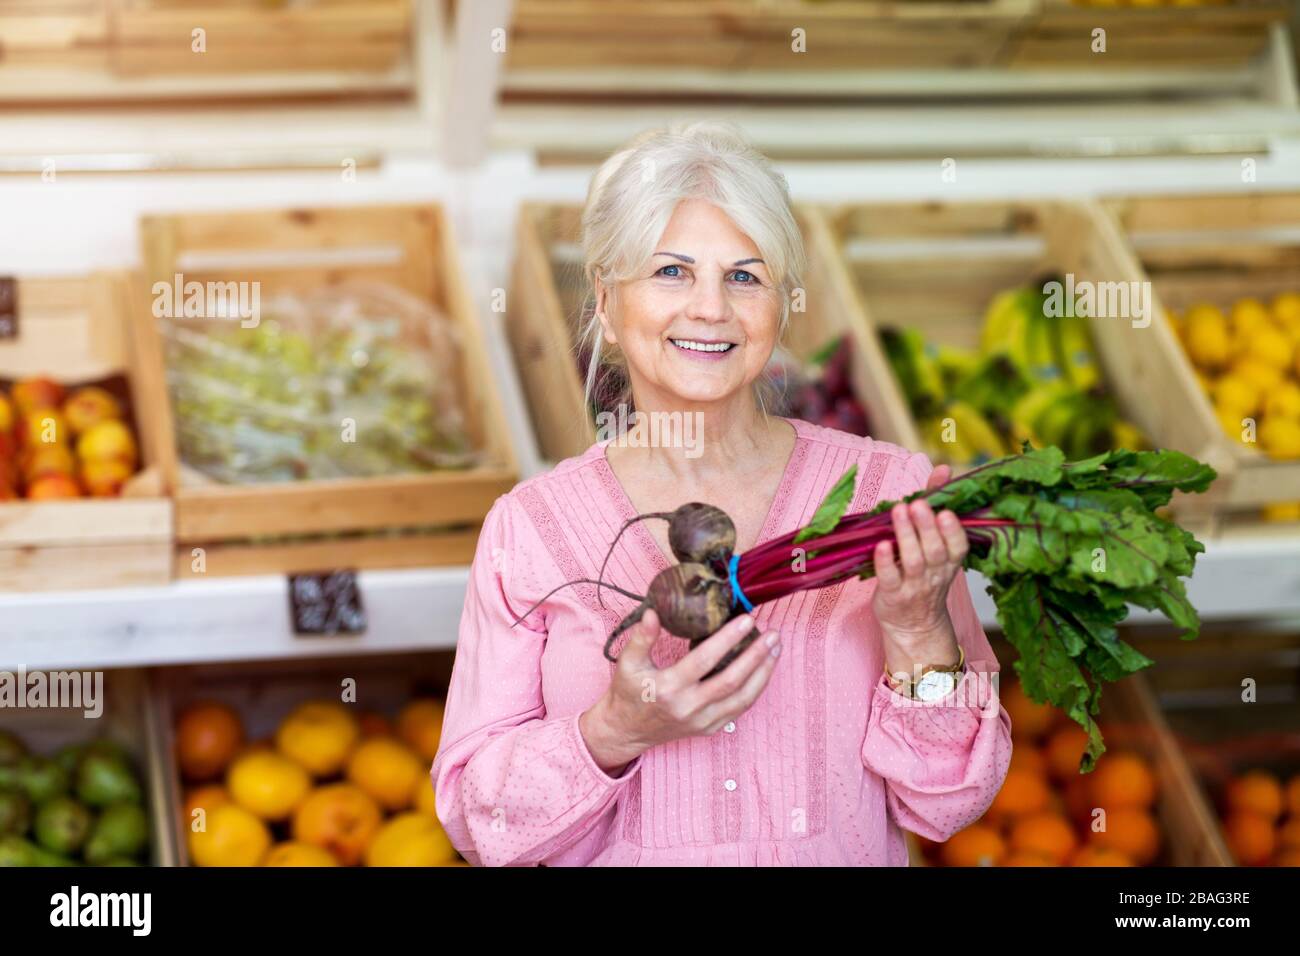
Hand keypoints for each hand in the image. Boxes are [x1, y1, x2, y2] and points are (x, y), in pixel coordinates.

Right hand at [579, 610, 779, 774]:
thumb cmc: (628, 693)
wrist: (626, 731)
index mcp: (668, 687)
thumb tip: (654, 612)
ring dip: (763, 673)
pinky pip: (740, 709)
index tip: (747, 619)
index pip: (704, 660)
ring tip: (776, 649)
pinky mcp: (709, 728)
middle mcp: (688, 707)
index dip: (728, 639)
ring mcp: (702, 721)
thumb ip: (642, 637)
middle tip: (773, 633)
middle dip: (756, 655)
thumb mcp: (627, 663)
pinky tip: (764, 670)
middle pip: (732, 680)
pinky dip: (756, 689)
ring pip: (743, 698)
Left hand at [871, 463, 967, 647]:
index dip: (953, 529)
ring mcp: (913, 585)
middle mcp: (935, 573)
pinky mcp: (892, 595)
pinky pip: (889, 577)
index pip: (958, 546)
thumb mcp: (936, 545)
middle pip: (935, 550)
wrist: (915, 626)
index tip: (946, 511)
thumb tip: (942, 469)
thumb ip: (936, 505)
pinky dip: (885, 561)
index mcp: (949, 561)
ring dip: (906, 535)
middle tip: (918, 504)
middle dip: (927, 526)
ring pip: (913, 560)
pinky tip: (881, 545)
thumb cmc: (924, 576)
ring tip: (899, 511)